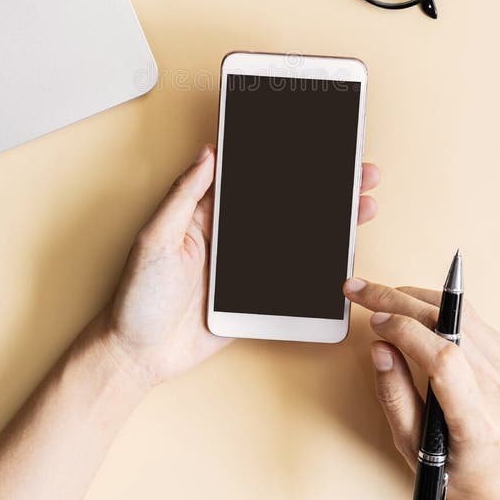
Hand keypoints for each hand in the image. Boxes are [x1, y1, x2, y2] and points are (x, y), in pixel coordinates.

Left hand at [101, 145, 379, 391]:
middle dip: (322, 186)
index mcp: (205, 214)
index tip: (314, 145)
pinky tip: (343, 252)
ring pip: (294, 236)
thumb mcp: (155, 239)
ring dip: (328, 221)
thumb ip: (183, 197)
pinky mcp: (254, 296)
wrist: (137, 355)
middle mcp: (230, 236)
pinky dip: (318, 264)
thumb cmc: (136, 296)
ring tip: (362, 206)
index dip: (283, 161)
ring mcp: (245, 266)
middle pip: (283, 205)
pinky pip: (292, 275)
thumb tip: (207, 154)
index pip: (251, 179)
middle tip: (358, 172)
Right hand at [343, 277, 499, 499]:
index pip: (444, 359)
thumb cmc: (457, 469)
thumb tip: (380, 349)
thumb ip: (394, 397)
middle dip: (396, 301)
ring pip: (457, 311)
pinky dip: (433, 304)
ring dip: (412, 296)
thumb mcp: (412, 446)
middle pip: (448, 325)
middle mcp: (499, 390)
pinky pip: (468, 314)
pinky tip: (409, 305)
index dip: (405, 332)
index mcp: (477, 421)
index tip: (375, 322)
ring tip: (379, 296)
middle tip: (361, 291)